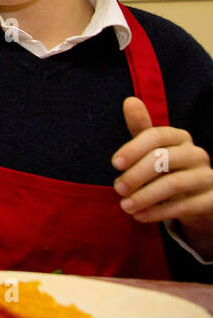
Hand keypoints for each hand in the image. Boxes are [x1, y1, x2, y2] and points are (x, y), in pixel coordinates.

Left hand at [113, 97, 212, 256]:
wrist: (197, 198)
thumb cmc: (167, 168)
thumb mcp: (152, 148)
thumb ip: (140, 128)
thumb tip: (129, 100)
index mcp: (179, 136)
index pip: (156, 135)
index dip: (133, 148)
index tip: (114, 164)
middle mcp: (197, 153)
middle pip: (163, 159)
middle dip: (136, 175)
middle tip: (117, 189)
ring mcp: (208, 176)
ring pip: (174, 184)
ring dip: (145, 197)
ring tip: (125, 206)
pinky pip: (186, 206)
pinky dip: (159, 212)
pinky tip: (140, 216)